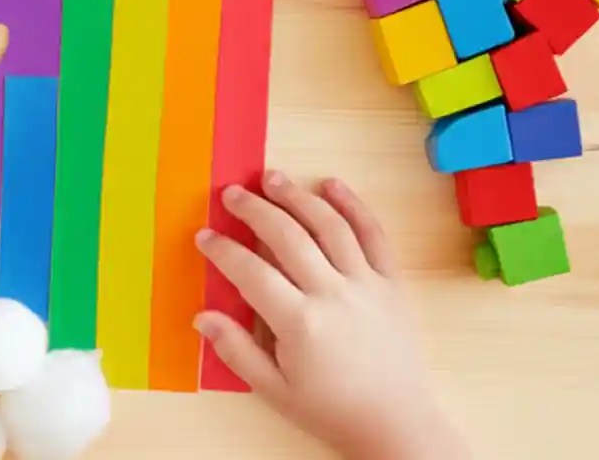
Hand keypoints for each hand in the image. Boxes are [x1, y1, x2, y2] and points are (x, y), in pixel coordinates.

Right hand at [195, 171, 469, 459]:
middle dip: (255, 210)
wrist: (395, 422)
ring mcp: (366, 284)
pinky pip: (374, 234)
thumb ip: (237, 351)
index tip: (204, 235)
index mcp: (300, 323)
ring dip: (298, 197)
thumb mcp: (275, 390)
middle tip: (232, 193)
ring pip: (329, 226)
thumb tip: (203, 318)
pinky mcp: (392, 282)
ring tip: (272, 178)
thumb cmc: (331, 409)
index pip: (251, 272)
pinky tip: (332, 185)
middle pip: (287, 237)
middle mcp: (333, 294)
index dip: (223, 250)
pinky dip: (353, 205)